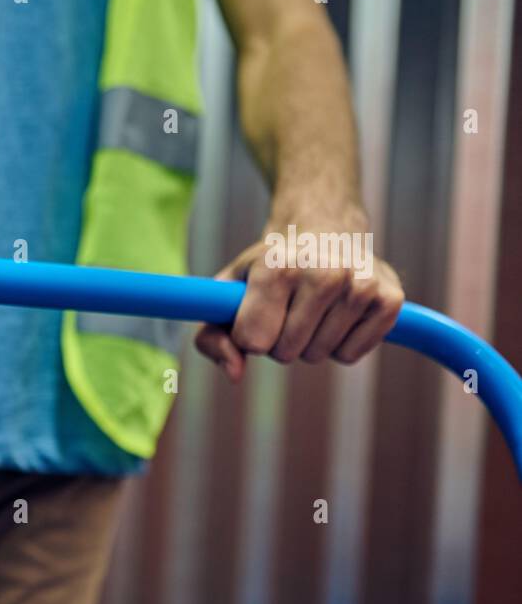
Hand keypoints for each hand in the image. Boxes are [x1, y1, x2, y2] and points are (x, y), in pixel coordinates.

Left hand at [195, 209, 403, 382]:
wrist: (324, 229)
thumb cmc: (267, 268)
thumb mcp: (228, 292)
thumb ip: (213, 337)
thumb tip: (235, 374)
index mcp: (277, 266)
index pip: (252, 342)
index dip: (249, 335)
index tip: (256, 310)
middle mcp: (324, 273)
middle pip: (285, 352)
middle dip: (280, 340)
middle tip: (288, 306)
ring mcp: (361, 285)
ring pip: (319, 355)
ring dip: (310, 342)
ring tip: (314, 306)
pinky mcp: (390, 299)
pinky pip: (350, 355)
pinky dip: (340, 345)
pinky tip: (340, 313)